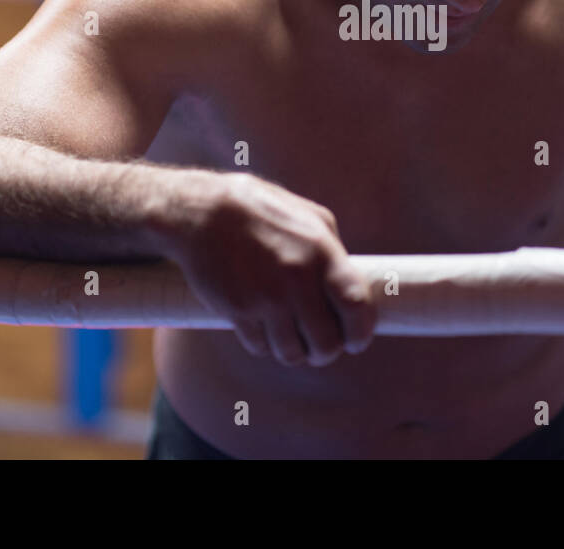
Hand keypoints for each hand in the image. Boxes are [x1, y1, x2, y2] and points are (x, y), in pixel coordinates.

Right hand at [169, 172, 375, 365]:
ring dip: (295, 353)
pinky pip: (260, 348)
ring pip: (292, 353)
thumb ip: (333, 253)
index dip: (361, 333)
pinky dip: (265, 345)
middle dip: (326, 351)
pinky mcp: (238, 311)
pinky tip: (263, 329)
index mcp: (322, 252)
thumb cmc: (260, 211)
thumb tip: (350, 290)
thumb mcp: (309, 218)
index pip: (356, 307)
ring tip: (291, 340)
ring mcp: (266, 297)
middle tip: (319, 347)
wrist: (202, 212)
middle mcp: (297, 278)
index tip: (356, 341)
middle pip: (326, 342)